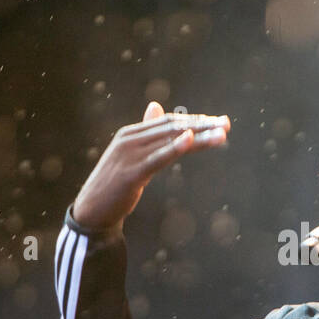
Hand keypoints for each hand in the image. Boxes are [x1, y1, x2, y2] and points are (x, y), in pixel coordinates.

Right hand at [72, 101, 229, 231]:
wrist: (92, 211)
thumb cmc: (114, 184)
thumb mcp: (132, 155)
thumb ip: (146, 133)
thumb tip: (156, 107)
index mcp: (131, 133)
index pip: (168, 121)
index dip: (194, 120)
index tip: (218, 122)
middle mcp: (130, 139)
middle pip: (172, 127)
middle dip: (202, 125)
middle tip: (226, 124)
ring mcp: (130, 155)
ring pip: (170, 140)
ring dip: (199, 137)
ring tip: (221, 135)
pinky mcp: (132, 173)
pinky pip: (158, 158)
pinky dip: (175, 147)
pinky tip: (191, 140)